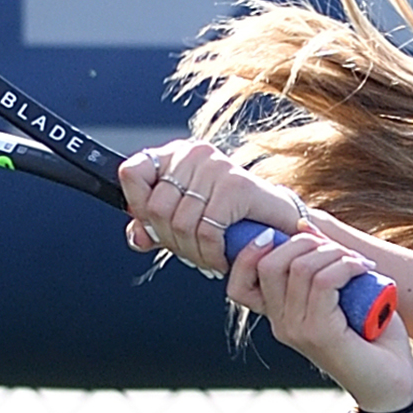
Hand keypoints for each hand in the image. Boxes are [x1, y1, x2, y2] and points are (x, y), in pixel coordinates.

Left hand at [117, 140, 304, 272]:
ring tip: (207, 258)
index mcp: (176, 155)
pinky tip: (221, 258)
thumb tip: (136, 237)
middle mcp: (194, 154)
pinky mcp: (236, 186)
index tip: (156, 229)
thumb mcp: (187, 221)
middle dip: (172, 242)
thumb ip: (156, 226)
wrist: (280, 223)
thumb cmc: (234, 220)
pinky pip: (206, 231)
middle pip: (156, 208)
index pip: (132, 173)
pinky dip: (211, 254)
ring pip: (181, 223)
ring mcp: (216, 167)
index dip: (139, 209)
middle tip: (191, 254)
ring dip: (193, 253)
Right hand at [228, 228, 412, 412]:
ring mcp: (297, 330)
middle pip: (268, 263)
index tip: (292, 234)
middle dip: (306, 243)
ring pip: (301, 267)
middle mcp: (281, 324)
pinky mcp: (319, 332)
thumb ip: (321, 263)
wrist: (393, 382)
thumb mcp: (341, 291)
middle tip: (342, 252)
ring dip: (335, 253)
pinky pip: (324, 281)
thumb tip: (301, 224)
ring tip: (360, 263)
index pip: (238, 282)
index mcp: (279, 315)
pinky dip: (346, 266)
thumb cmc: (372, 336)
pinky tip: (364, 270)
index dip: (252, 251)